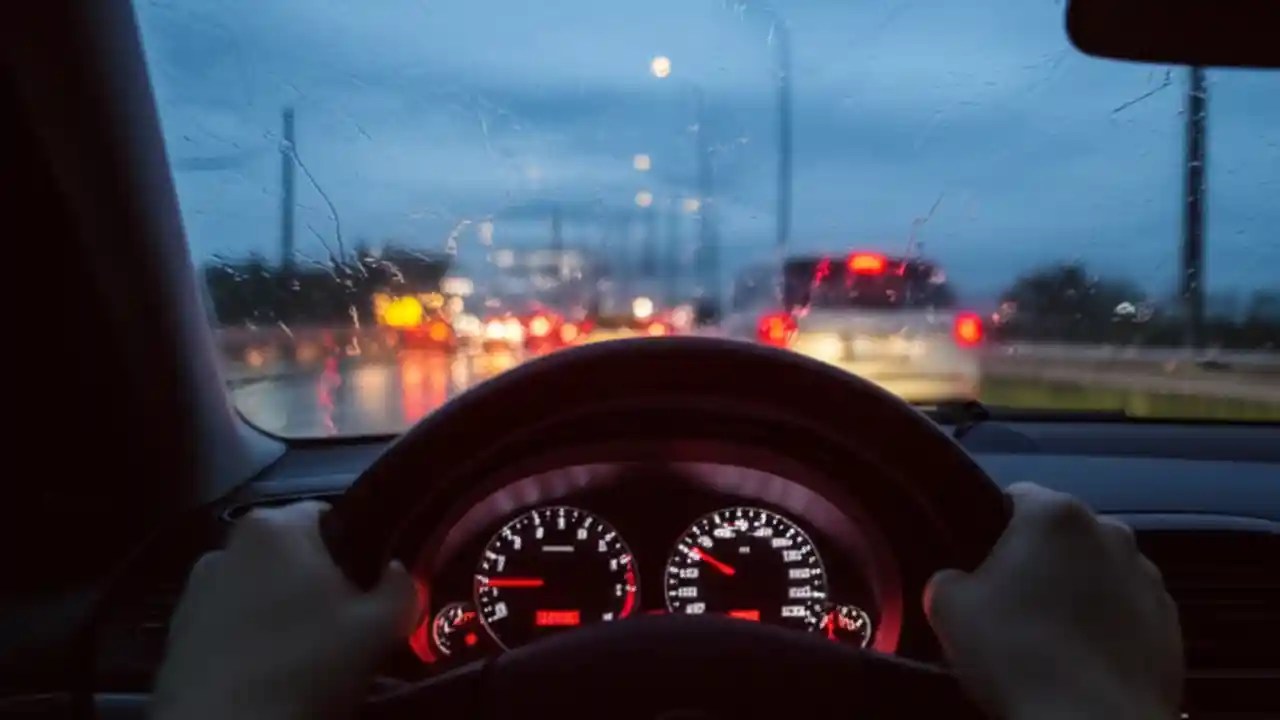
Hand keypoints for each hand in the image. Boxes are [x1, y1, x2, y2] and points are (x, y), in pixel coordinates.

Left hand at [152, 501, 416, 719]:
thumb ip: (401, 587)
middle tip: (343, 623)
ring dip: (280, 609)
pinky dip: (249, 636)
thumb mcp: (379, 628)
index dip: (356, 548)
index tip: (368, 585)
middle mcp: (227, 545)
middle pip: (290, 553)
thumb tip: (397, 572)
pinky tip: (267, 670)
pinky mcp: (177, 632)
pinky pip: (229, 621)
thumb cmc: (307, 665)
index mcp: (276, 527)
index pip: (328, 515)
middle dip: (316, 581)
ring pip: (258, 589)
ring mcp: (196, 589)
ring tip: (303, 653)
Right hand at [925, 483, 1182, 719]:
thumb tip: (961, 582)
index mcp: (1055, 514)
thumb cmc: (1016, 653)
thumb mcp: (948, 607)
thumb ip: (950, 578)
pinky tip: (1085, 661)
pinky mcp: (1172, 624)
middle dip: (1040, 559)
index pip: (1016, 496)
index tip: (980, 566)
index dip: (992, 528)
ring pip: (1099, 573)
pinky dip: (1109, 626)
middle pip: (1062, 535)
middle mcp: (1111, 532)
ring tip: (1054, 638)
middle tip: (1013, 604)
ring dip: (1079, 591)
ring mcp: (1149, 578)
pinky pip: (1128, 612)